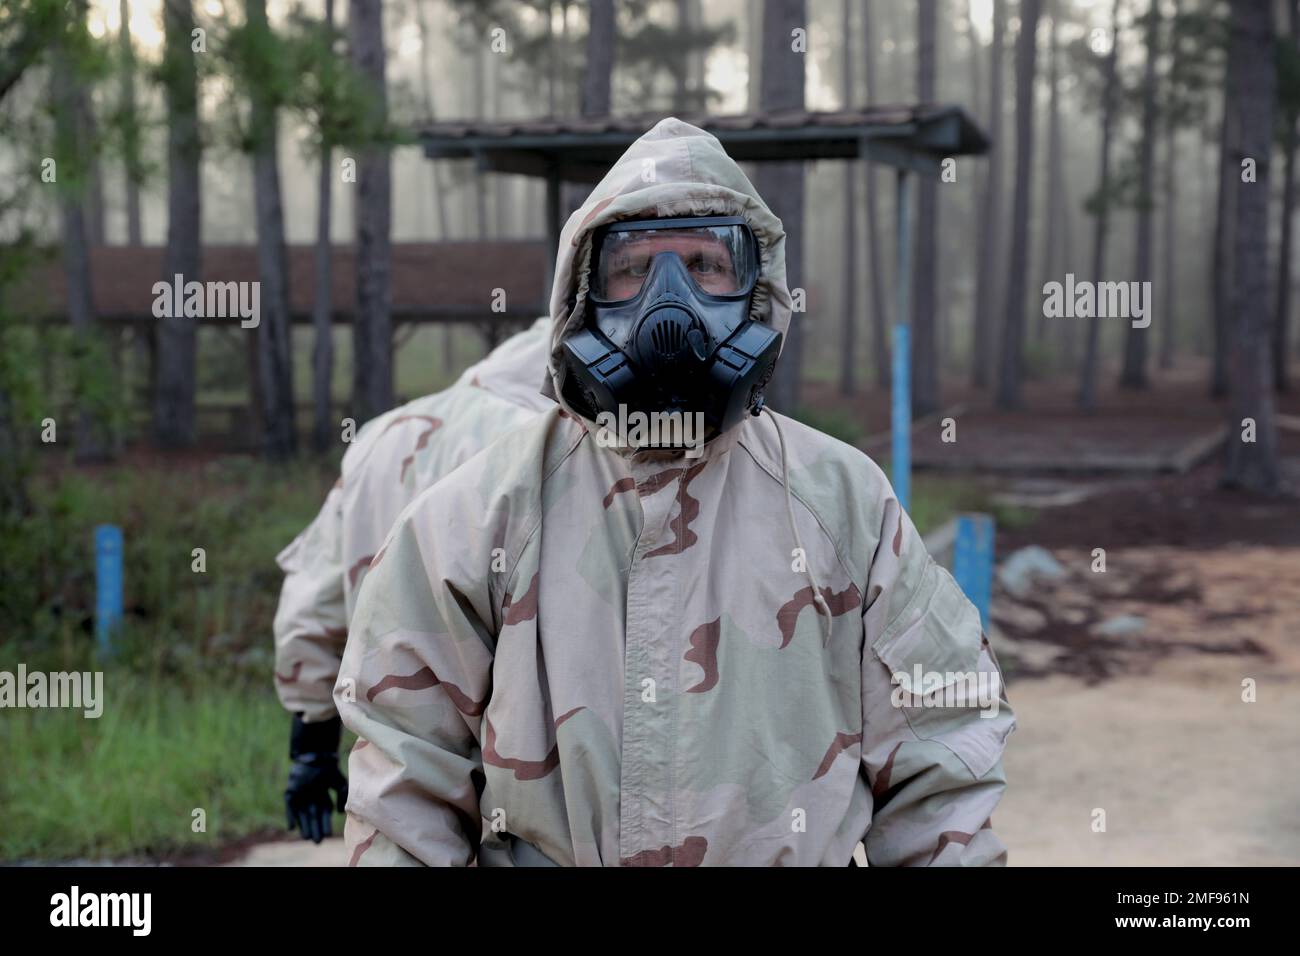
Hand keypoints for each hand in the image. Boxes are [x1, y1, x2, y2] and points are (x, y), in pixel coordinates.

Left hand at [284, 714, 347, 843]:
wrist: (316, 755)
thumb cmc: (329, 768)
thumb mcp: (340, 783)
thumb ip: (341, 797)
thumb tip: (339, 812)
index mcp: (323, 796)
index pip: (324, 813)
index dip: (325, 824)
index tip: (328, 835)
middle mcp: (311, 798)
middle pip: (313, 816)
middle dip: (315, 828)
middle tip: (317, 842)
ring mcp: (301, 795)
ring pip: (302, 814)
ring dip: (304, 826)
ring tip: (307, 837)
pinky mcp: (291, 792)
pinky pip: (290, 807)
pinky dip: (291, 817)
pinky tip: (292, 827)